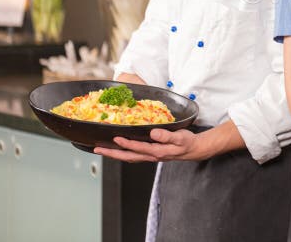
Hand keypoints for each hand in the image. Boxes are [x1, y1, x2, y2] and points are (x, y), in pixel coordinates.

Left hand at [93, 128, 208, 162]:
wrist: (193, 150)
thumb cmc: (187, 143)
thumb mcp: (180, 138)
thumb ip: (167, 136)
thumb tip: (153, 133)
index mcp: (157, 152)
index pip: (138, 148)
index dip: (127, 144)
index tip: (116, 138)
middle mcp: (151, 156)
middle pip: (127, 156)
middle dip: (112, 153)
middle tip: (97, 149)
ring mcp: (149, 156)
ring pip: (128, 157)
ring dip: (114, 154)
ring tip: (102, 150)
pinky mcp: (150, 154)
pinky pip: (133, 156)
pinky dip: (123, 153)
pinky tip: (118, 150)